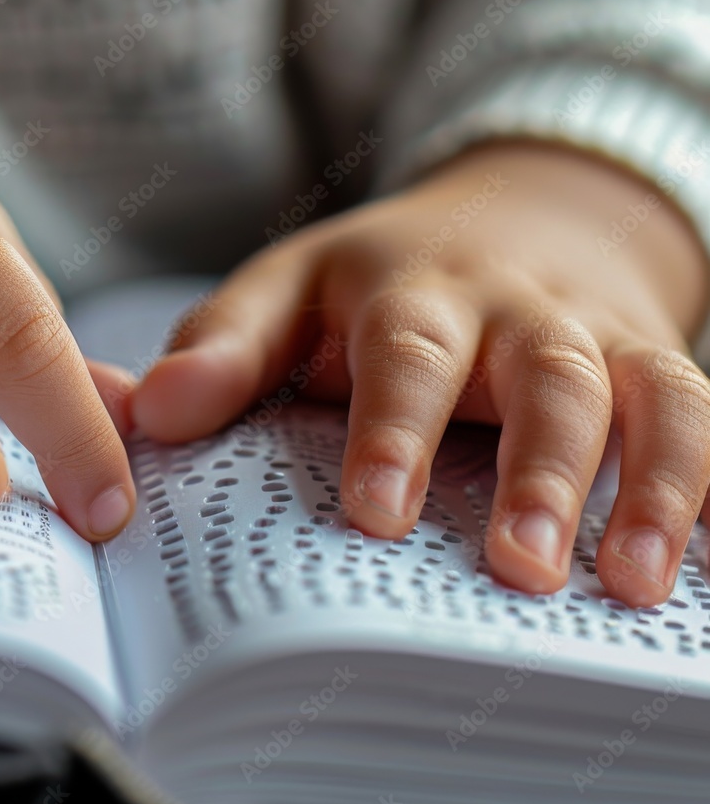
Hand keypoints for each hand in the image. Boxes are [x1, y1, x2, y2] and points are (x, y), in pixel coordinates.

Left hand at [133, 141, 709, 606]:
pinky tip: (702, 560)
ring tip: (630, 585)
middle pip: (541, 374)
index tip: (377, 512)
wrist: (511, 218)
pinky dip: (709, 478)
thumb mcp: (288, 293)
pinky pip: (701, 412)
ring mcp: (593, 334)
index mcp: (408, 291)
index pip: (405, 351)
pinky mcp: (650, 361)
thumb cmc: (376, 280)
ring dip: (648, 485)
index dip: (394, 429)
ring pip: (641, 394)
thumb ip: (224, 349)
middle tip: (517, 568)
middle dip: (538, 471)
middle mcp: (512, 308)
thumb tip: (151, 412)